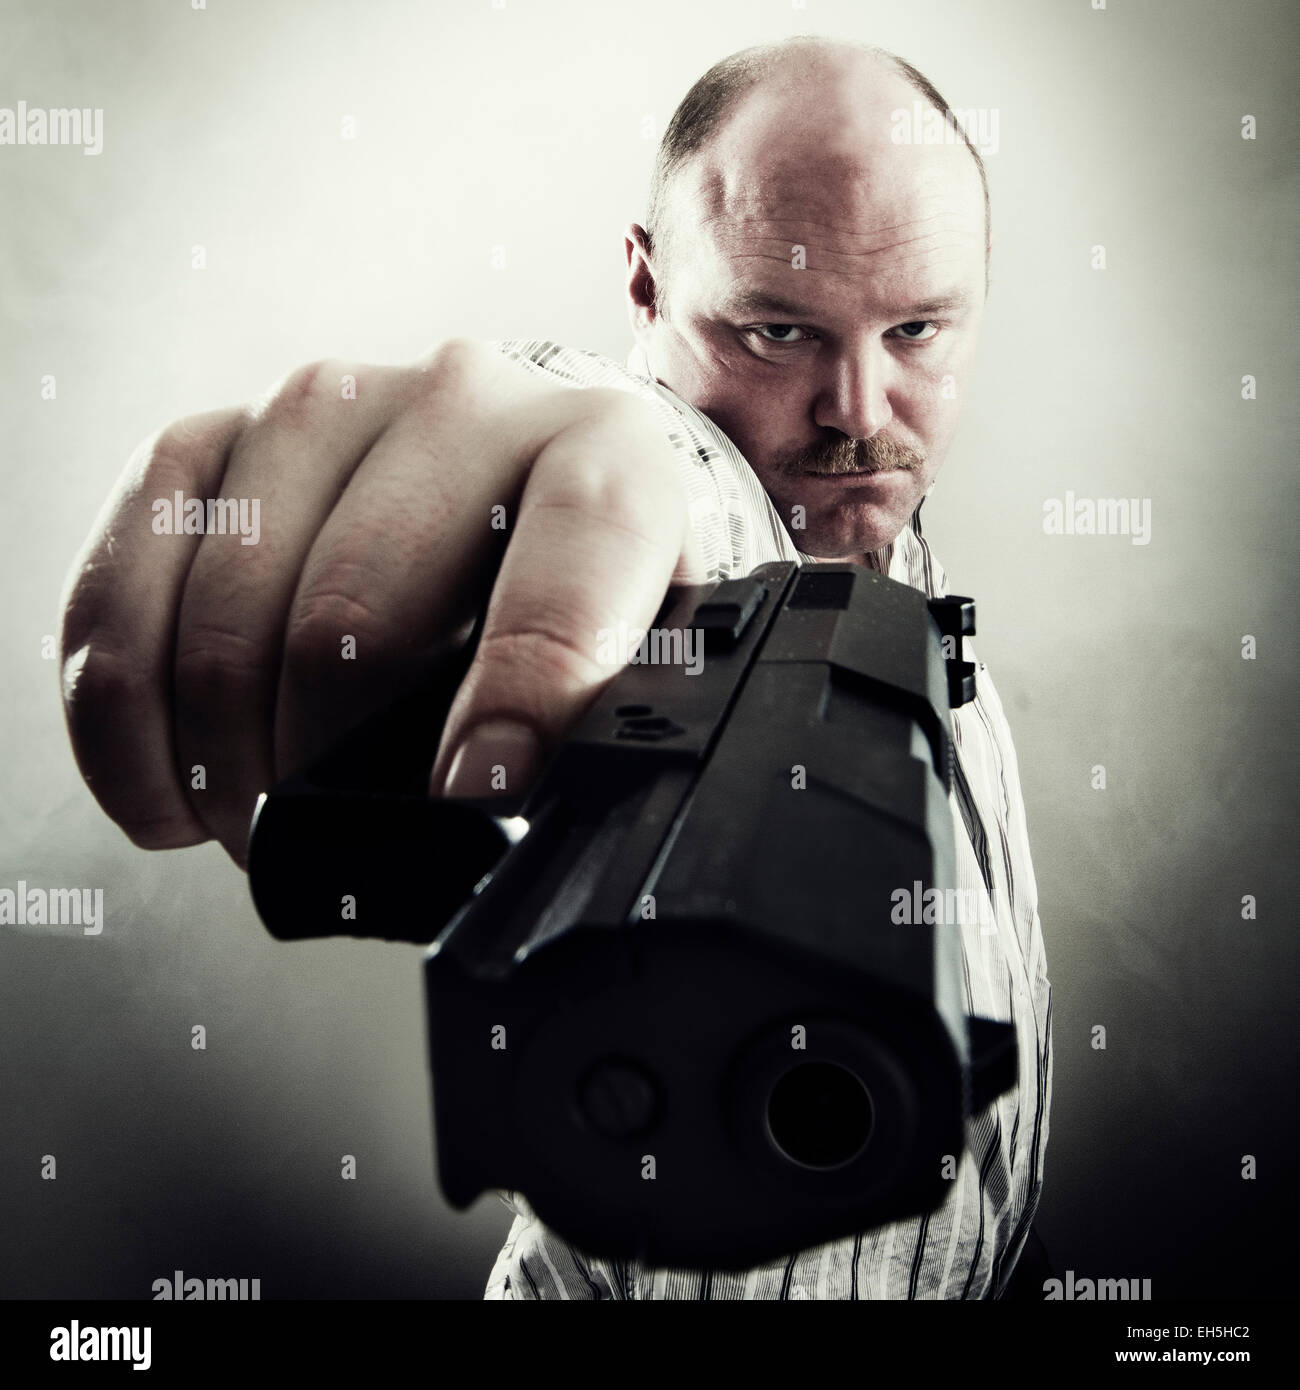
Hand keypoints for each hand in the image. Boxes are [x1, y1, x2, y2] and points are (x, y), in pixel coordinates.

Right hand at [59, 340, 701, 866]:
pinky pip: (120, 589)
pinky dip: (124, 721)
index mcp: (601, 451)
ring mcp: (318, 410)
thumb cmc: (577, 587)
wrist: (506, 482)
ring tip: (259, 826)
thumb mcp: (639, 646)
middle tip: (332, 844)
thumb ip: (607, 710)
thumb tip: (518, 808)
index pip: (566, 564)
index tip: (469, 799)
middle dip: (326, 772)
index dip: (517, 694)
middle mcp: (459, 403)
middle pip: (355, 611)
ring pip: (226, 613)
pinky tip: (166, 791)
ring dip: (225, 763)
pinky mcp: (206, 441)